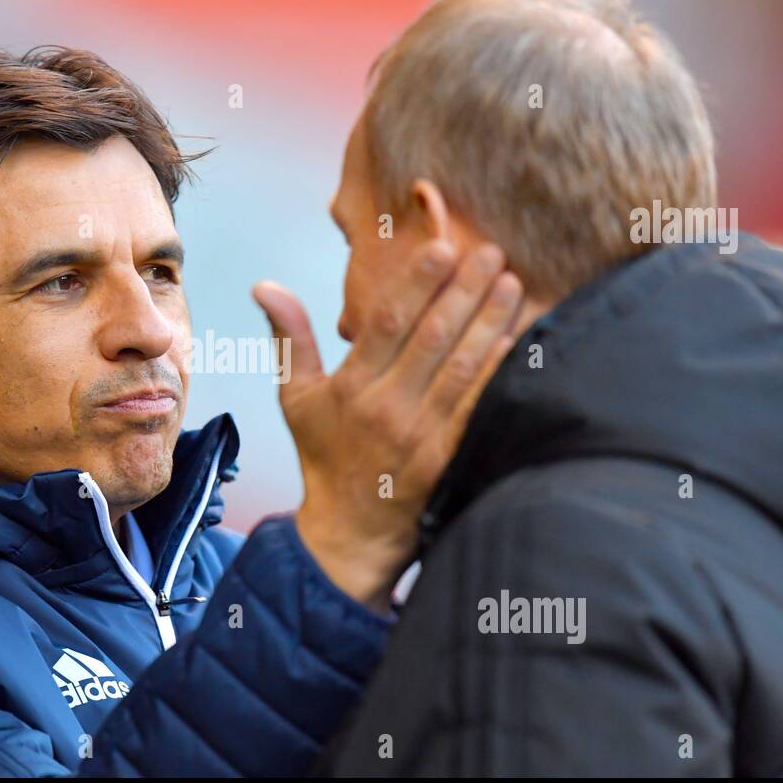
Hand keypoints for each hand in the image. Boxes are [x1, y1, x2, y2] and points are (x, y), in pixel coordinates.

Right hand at [253, 240, 522, 613]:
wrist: (349, 535)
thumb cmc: (324, 459)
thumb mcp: (296, 399)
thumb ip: (289, 338)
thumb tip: (265, 286)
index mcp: (349, 388)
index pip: (386, 324)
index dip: (416, 283)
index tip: (441, 247)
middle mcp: (384, 408)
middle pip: (431, 338)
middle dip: (464, 290)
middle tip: (491, 251)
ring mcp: (418, 436)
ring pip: (460, 368)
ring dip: (489, 323)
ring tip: (511, 284)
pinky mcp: (446, 459)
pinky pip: (475, 409)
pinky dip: (496, 375)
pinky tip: (516, 343)